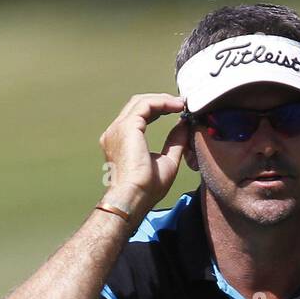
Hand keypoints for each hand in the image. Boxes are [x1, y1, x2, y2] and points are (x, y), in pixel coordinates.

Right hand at [99, 93, 189, 217]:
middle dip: (160, 101)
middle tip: (181, 103)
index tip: (178, 110)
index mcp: (122, 141)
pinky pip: (145, 105)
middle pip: (138, 105)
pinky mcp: (126, 127)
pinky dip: (162, 103)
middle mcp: (116, 132)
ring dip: (162, 100)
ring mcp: (118, 128)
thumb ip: (174, 142)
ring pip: (141, 102)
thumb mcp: (167, 162)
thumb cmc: (147, 189)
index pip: (139, 115)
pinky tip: (177, 106)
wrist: (133, 198)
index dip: (159, 109)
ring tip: (180, 103)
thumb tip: (184, 125)